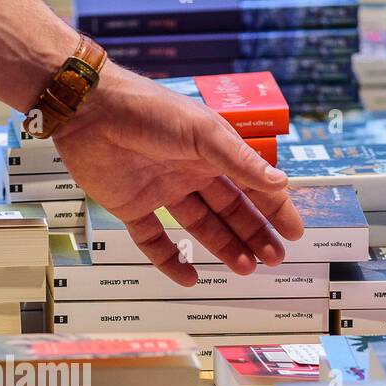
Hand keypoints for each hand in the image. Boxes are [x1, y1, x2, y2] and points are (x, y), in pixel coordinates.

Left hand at [53, 63, 303, 284]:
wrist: (90, 110)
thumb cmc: (148, 109)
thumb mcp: (203, 133)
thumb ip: (240, 161)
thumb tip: (280, 183)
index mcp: (212, 151)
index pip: (252, 184)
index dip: (275, 208)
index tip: (294, 233)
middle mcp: (189, 172)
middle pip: (230, 210)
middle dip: (254, 233)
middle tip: (273, 258)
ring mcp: (161, 191)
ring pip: (199, 227)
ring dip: (224, 247)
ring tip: (246, 268)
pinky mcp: (131, 206)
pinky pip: (154, 240)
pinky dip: (171, 260)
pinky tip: (190, 276)